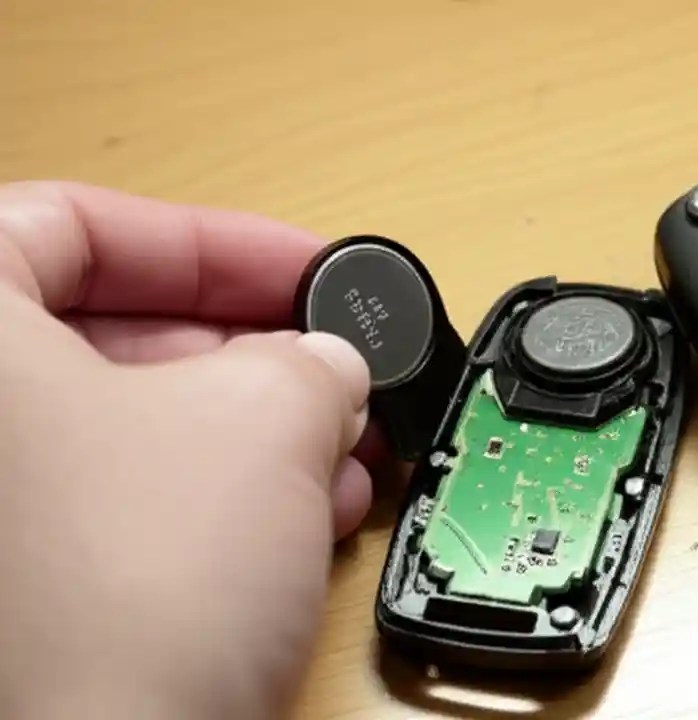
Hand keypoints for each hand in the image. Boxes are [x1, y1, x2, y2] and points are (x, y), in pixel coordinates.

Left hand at [0, 182, 377, 718]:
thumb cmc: (129, 589)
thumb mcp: (267, 419)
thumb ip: (310, 356)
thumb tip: (324, 367)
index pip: (73, 225)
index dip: (214, 243)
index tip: (310, 274)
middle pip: (103, 335)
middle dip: (247, 353)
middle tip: (334, 371)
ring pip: (119, 434)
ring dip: (247, 436)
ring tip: (342, 457)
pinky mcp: (18, 599)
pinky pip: (114, 511)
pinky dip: (209, 504)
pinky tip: (299, 524)